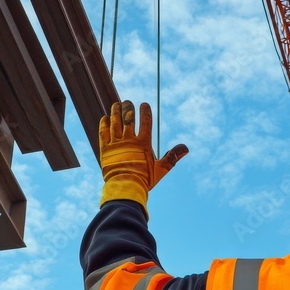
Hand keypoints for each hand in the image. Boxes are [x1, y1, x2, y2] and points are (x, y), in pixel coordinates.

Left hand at [99, 101, 187, 216]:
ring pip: (115, 123)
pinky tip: (105, 118)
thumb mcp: (161, 169)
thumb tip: (186, 148)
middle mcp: (129, 140)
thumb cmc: (144, 180)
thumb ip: (172, 157)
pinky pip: (103, 133)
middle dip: (128, 108)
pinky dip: (104, 124)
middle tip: (127, 101)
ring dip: (115, 112)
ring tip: (116, 104)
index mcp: (143, 144)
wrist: (125, 187)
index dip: (145, 111)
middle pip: (128, 118)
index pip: (145, 122)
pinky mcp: (105, 150)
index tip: (144, 104)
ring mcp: (116, 144)